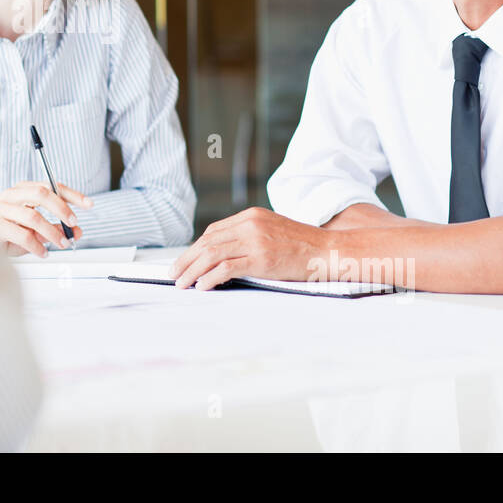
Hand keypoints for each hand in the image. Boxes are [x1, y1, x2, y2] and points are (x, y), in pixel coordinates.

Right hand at [0, 181, 92, 257]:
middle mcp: (12, 195)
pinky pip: (21, 235)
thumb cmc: (13, 233)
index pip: (51, 185)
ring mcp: (2, 210)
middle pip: (41, 193)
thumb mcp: (40, 229)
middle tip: (73, 223)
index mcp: (24, 189)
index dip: (72, 194)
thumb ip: (58, 227)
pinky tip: (44, 252)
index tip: (88, 204)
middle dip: (61, 209)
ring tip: (62, 243)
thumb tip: (77, 231)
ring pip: (33, 216)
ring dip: (52, 232)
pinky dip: (37, 246)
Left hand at [169, 207, 332, 288]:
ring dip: (192, 270)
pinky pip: (226, 267)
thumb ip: (248, 236)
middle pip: (207, 242)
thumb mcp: (272, 231)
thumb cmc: (303, 247)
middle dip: (186, 259)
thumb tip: (222, 255)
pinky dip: (209, 277)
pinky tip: (201, 286)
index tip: (184, 261)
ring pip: (212, 254)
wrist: (329, 251)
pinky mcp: (261, 258)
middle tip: (173, 274)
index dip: (195, 248)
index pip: (213, 231)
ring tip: (181, 283)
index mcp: (250, 216)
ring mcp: (255, 240)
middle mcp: (249, 224)